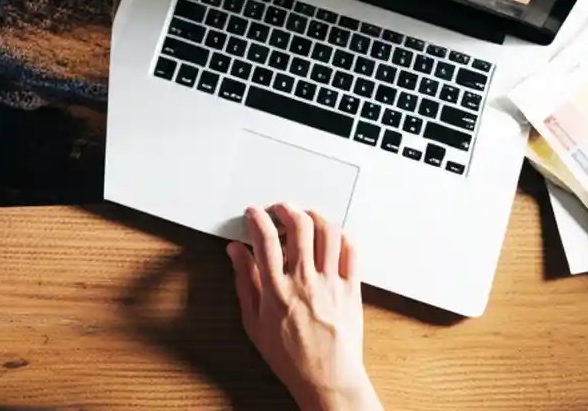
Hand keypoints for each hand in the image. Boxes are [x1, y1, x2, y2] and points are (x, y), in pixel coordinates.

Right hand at [227, 204, 381, 410]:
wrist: (326, 378)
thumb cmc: (289, 356)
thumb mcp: (253, 322)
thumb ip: (244, 281)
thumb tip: (236, 252)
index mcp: (277, 290)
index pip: (265, 239)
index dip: (257, 218)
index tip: (254, 213)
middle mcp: (305, 281)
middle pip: (299, 226)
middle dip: (286, 208)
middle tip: (279, 209)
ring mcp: (331, 283)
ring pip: (328, 231)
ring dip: (314, 216)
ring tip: (305, 217)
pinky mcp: (352, 288)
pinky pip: (351, 250)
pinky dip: (340, 235)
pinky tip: (330, 237)